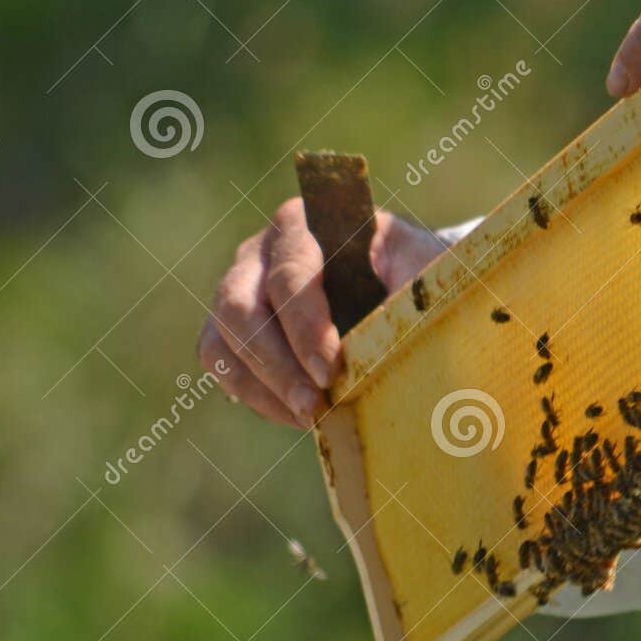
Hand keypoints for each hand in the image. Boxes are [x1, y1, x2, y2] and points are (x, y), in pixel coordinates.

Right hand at [197, 199, 446, 427]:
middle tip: (314, 405)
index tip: (330, 370)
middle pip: (241, 306)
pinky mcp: (230, 324)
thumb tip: (400, 327)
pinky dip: (253, 393)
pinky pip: (219, 360)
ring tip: (309, 417)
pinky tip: (293, 414)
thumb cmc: (413, 272)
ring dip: (263, 384)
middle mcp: (262, 249)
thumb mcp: (422, 269)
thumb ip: (410, 286)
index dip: (305, 326)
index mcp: (305, 223)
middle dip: (278, 364)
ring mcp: (239, 284)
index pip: (291, 274)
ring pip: (223, 336)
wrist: (398, 283)